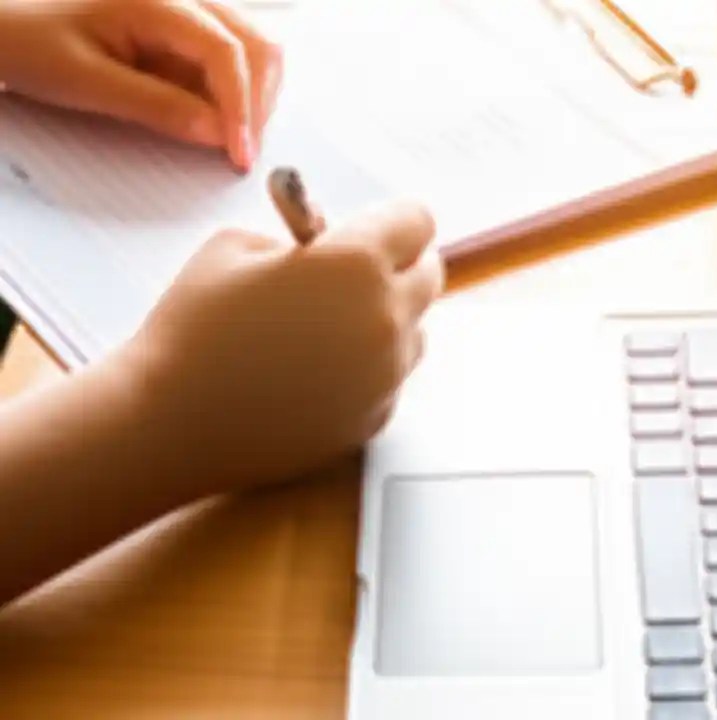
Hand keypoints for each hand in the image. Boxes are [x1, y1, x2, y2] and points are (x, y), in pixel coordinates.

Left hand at [0, 0, 281, 169]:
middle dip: (259, 102)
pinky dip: (236, 91)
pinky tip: (215, 118)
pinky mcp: (185, 28)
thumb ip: (155, 106)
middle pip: (258, 45)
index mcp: (157, 0)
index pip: (226, 51)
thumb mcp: (84, 81)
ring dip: (254, 97)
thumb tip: (217, 133)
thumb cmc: (28, 41)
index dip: (241, 107)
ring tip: (231, 138)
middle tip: (242, 151)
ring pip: (255, 50)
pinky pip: (231, 57)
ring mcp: (188, 9)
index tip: (240, 153)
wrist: (2, 24)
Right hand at [122, 202, 444, 492]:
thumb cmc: (194, 325)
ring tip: (330, 323)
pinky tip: (318, 368)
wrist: (170, 420)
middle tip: (359, 268)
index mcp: (357, 264)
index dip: (392, 219)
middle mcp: (386, 318)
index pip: (417, 221)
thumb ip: (297, 234)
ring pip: (416, 330)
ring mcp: (386, 374)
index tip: (377, 224)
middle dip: (400, 263)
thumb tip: (328, 240)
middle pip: (430, 274)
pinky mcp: (376, 417)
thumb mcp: (236, 246)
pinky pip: (391, 377)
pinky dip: (369, 367)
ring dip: (388, 318)